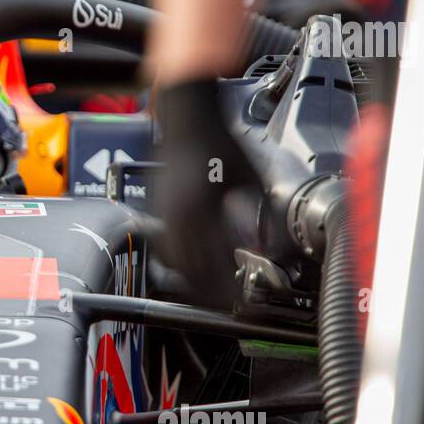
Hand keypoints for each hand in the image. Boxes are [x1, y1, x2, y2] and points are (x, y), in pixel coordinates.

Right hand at [152, 78, 260, 307]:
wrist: (187, 118)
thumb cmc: (218, 142)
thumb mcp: (251, 181)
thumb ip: (257, 218)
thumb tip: (265, 249)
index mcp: (201, 211)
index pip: (215, 268)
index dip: (233, 293)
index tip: (249, 305)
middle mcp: (176, 218)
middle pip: (191, 275)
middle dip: (213, 296)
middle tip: (235, 304)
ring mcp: (162, 215)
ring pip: (174, 265)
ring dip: (194, 283)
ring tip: (215, 291)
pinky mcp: (157, 211)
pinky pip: (165, 248)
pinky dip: (179, 264)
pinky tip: (193, 266)